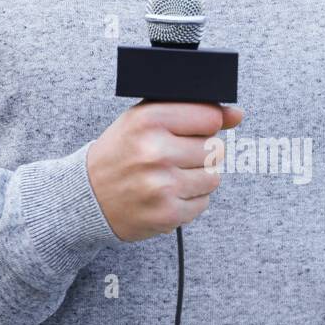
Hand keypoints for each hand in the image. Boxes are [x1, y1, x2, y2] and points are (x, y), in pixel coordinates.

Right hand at [86, 101, 242, 241]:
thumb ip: (190, 111)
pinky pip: (204, 203)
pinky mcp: (168, 213)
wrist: (88, 195)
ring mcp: (162, 184)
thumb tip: (237, 114)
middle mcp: (155, 151)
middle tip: (172, 156)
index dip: (203, 124)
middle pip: (215, 148)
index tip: (187, 132)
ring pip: (213, 176)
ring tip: (169, 176)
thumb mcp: (145, 120)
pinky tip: (166, 194)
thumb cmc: (121, 152)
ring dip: (196, 177)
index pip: (210, 117)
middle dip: (198, 153)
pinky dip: (189, 199)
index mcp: (148, 120)